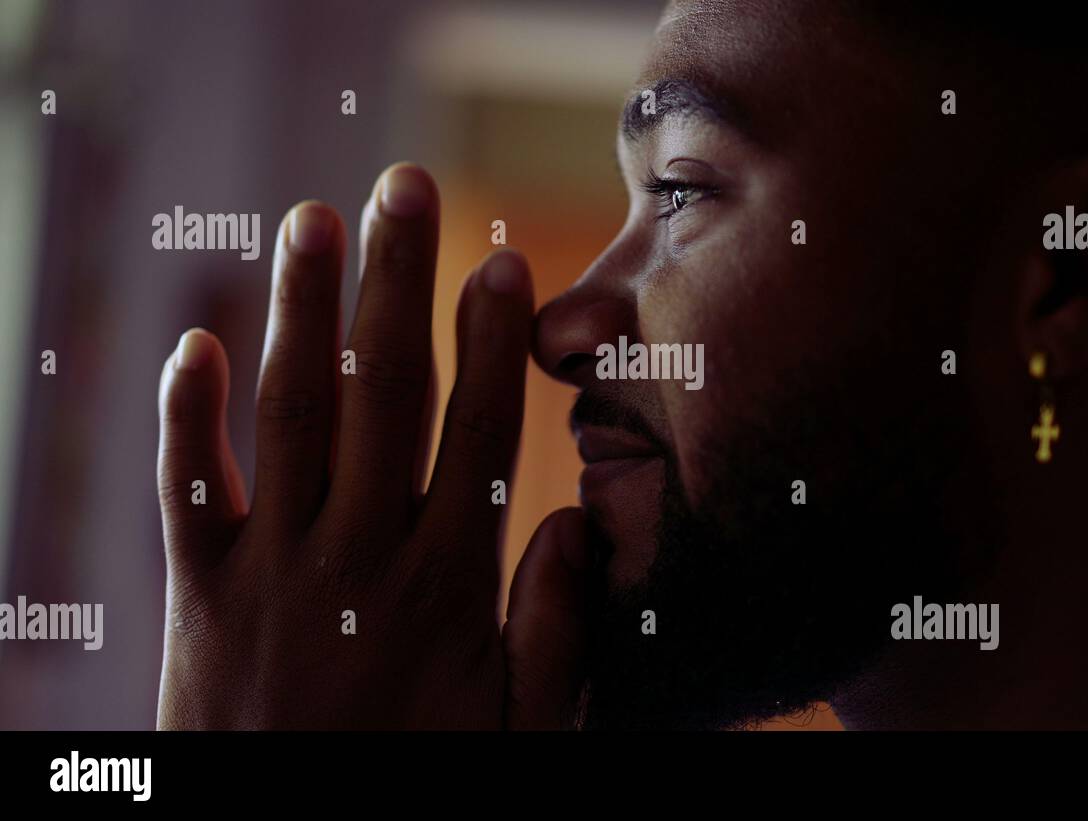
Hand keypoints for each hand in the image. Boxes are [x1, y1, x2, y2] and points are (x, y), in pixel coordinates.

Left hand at [155, 163, 587, 728]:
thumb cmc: (421, 785)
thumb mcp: (518, 734)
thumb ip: (556, 632)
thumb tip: (578, 521)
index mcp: (445, 586)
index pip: (474, 431)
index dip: (490, 340)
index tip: (499, 260)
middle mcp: (359, 559)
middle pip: (380, 392)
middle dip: (394, 280)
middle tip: (402, 183)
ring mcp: (273, 572)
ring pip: (289, 413)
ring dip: (302, 309)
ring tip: (312, 217)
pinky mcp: (199, 597)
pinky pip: (188, 491)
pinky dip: (185, 413)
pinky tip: (197, 338)